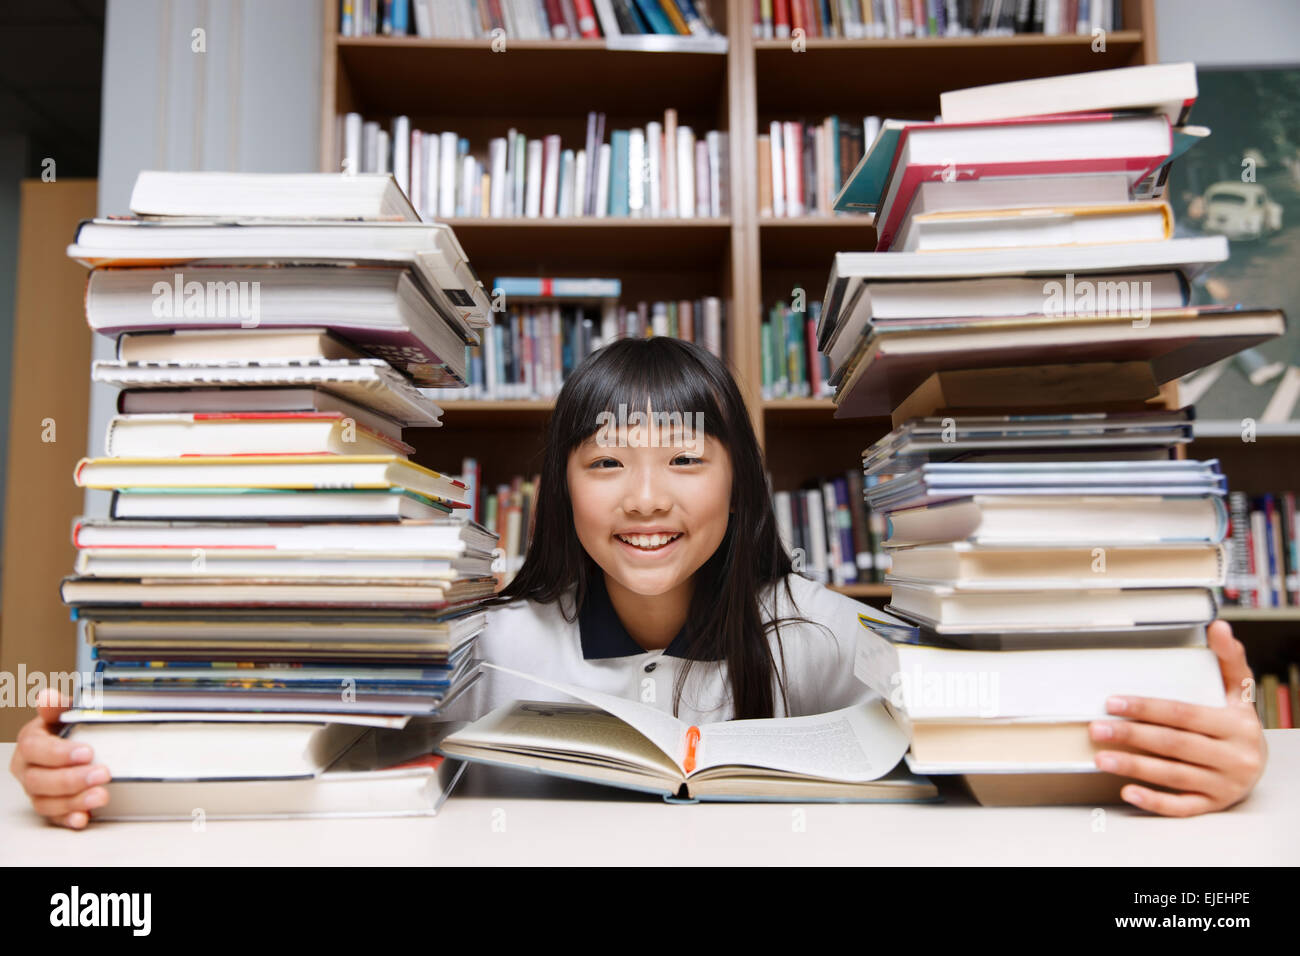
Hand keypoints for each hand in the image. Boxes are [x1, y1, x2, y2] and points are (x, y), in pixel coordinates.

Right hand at [9, 687, 110, 827]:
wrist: (75, 745)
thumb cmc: (68, 728)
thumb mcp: (66, 713)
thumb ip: (57, 707)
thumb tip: (47, 696)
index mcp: (30, 743)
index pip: (35, 749)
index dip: (59, 753)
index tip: (87, 752)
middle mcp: (28, 769)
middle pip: (39, 780)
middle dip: (72, 779)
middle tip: (101, 774)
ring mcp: (36, 790)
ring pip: (46, 802)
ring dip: (75, 801)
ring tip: (101, 795)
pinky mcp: (50, 807)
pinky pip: (54, 818)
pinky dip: (70, 819)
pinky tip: (84, 817)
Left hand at [1089, 620, 1266, 816]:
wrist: (1260, 763)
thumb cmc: (1238, 723)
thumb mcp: (1238, 691)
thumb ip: (1228, 660)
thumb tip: (1218, 626)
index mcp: (1237, 724)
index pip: (1184, 714)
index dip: (1146, 708)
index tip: (1113, 702)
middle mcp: (1235, 756)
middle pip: (1174, 744)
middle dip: (1132, 736)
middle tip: (1096, 728)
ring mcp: (1225, 784)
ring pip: (1174, 775)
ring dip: (1134, 766)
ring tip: (1101, 757)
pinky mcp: (1214, 805)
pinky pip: (1182, 807)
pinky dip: (1154, 801)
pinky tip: (1128, 791)